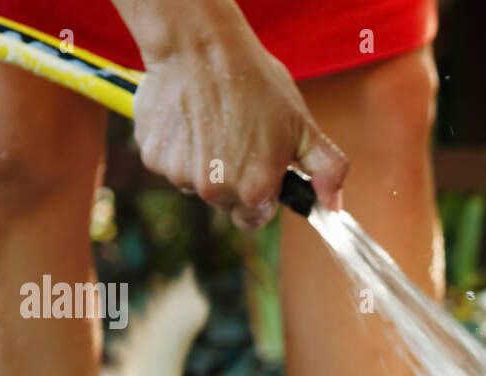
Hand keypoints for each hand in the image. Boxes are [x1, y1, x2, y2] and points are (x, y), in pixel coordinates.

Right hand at [125, 5, 346, 225]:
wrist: (200, 46)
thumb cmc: (256, 84)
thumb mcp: (304, 126)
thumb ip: (326, 171)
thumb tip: (332, 205)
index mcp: (254, 191)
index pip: (256, 217)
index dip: (262, 193)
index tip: (261, 167)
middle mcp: (214, 191)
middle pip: (226, 201)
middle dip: (234, 178)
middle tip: (239, 136)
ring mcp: (179, 175)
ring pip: (196, 182)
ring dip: (205, 162)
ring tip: (214, 123)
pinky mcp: (153, 157)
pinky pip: (170, 163)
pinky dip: (179, 147)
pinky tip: (190, 118)